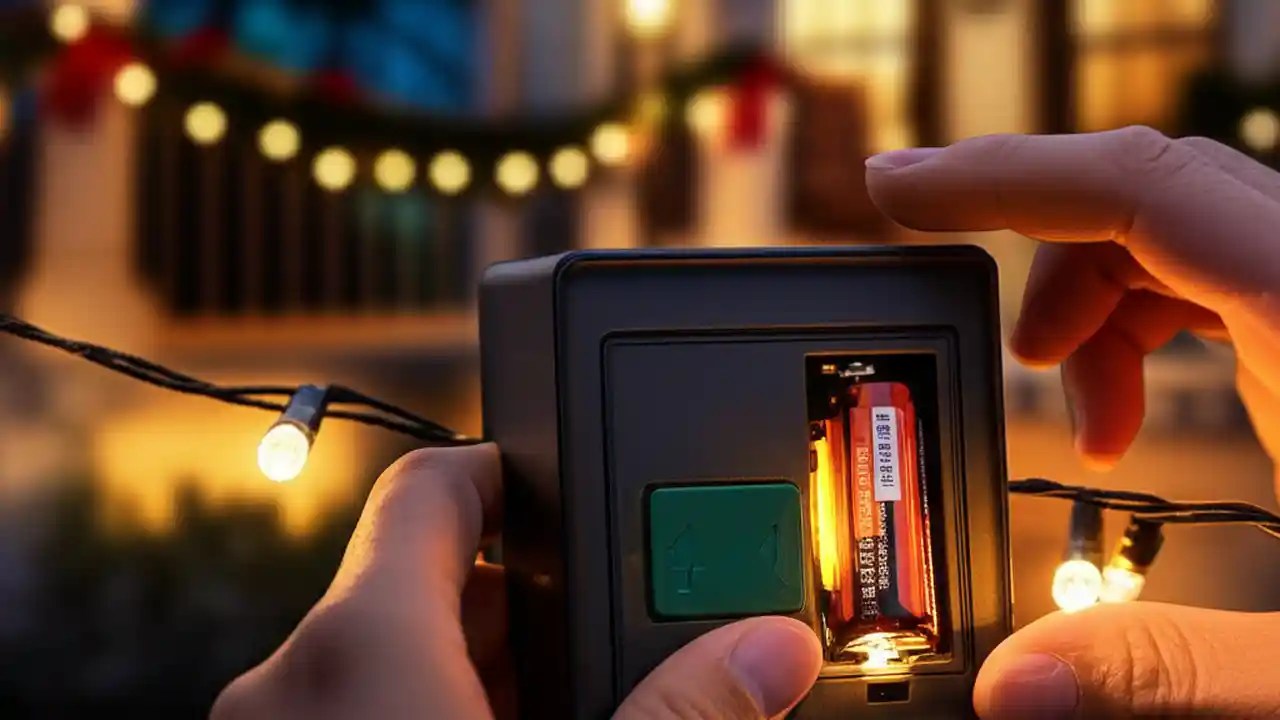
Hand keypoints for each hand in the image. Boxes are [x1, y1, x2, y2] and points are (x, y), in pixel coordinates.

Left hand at [209, 444, 821, 718]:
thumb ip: (683, 706)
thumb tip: (768, 646)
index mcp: (357, 647)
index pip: (432, 487)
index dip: (509, 464)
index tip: (567, 474)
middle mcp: (290, 683)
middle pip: (420, 580)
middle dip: (520, 595)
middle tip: (608, 625)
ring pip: (386, 657)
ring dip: (476, 668)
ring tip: (573, 702)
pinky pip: (359, 710)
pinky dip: (427, 709)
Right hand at [867, 127, 1279, 717]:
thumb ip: (1168, 671)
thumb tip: (1014, 688)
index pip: (1141, 189)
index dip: (1002, 174)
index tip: (897, 186)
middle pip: (1147, 198)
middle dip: (1038, 263)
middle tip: (980, 345)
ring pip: (1175, 233)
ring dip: (1093, 308)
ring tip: (1076, 424)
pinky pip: (1208, 278)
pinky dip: (1139, 331)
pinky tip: (1127, 420)